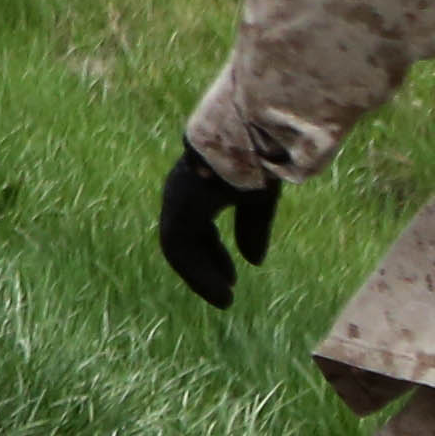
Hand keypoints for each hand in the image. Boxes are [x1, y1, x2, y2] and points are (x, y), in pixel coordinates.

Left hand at [155, 144, 281, 309]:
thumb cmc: (256, 159)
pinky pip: (179, 250)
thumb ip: (252, 229)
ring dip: (201, 277)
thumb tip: (254, 261)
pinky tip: (220, 289)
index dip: (213, 255)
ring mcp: (176, 202)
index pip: (199, 230)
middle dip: (206, 267)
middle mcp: (182, 196)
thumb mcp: (258, 199)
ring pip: (179, 250)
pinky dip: (198, 272)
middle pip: (187, 242)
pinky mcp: (177, 210)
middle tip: (225, 293)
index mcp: (200, 190)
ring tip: (224, 300)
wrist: (250, 136)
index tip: (231, 277)